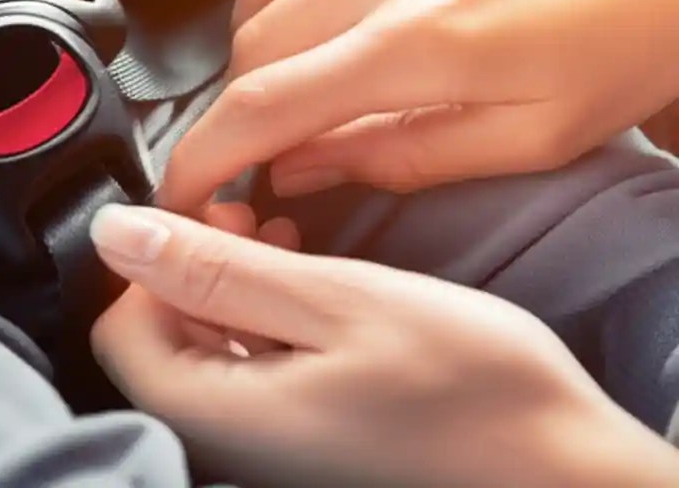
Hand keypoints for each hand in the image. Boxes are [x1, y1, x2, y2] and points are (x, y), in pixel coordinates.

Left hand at [89, 205, 678, 486]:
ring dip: (233, 285)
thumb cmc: (471, 393)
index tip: (208, 217)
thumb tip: (117, 233)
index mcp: (219, 412)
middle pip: (161, 338)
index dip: (153, 262)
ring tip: (283, 239)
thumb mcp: (338, 303)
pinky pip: (252, 369)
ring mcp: (267, 443)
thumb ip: (217, 270)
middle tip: (249, 218)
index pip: (122, 329)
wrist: (564, 472)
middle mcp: (229, 438)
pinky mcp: (304, 437)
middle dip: (194, 265)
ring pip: (207, 348)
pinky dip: (266, 317)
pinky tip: (308, 283)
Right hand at [165, 0, 678, 209]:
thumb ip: (399, 155)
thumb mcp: (533, 135)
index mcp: (420, 39)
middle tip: (263, 151)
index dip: (205, 159)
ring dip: (253, 45)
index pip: (265, 106)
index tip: (181, 192)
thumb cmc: (631, 36)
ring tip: (294, 83)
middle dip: (238, 112)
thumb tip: (299, 168)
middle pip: (249, 49)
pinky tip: (322, 11)